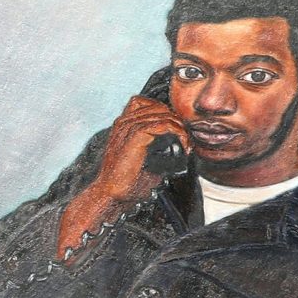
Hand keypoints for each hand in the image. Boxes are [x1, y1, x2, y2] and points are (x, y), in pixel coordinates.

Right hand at [57, 93, 186, 259]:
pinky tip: (182, 146)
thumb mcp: (143, 158)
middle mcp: (123, 122)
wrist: (112, 194)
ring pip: (163, 114)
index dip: (164, 114)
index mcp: (122, 125)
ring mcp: (128, 127)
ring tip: (186, 145)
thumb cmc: (127, 181)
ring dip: (179, 128)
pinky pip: (163, 124)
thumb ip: (156, 146)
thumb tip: (178, 145)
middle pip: (157, 106)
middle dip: (175, 121)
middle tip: (185, 142)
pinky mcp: (135, 136)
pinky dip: (177, 133)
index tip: (176, 134)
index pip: (146, 104)